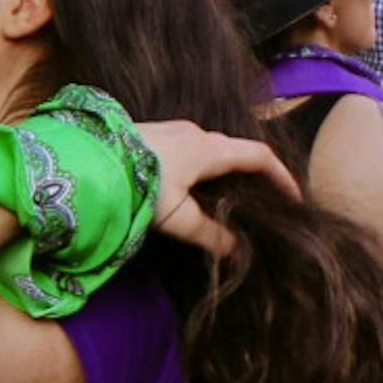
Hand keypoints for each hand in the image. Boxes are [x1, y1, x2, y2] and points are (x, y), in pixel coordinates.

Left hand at [133, 120, 293, 258]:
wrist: (87, 159)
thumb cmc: (135, 184)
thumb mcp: (176, 216)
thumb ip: (209, 234)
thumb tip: (239, 251)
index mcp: (208, 149)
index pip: (259, 156)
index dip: (282, 177)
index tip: (295, 198)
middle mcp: (195, 133)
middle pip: (238, 152)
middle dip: (256, 176)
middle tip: (266, 204)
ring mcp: (174, 131)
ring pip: (214, 152)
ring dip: (229, 174)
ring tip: (235, 202)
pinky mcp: (154, 136)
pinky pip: (194, 151)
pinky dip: (208, 170)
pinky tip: (199, 192)